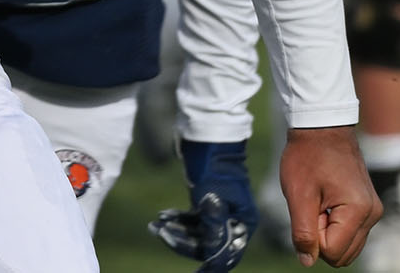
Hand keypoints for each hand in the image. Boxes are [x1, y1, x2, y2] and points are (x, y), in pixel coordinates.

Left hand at [150, 140, 257, 271]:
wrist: (207, 138)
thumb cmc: (213, 169)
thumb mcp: (213, 200)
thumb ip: (213, 229)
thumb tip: (213, 254)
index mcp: (243, 222)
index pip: (226, 253)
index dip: (211, 264)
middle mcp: (234, 220)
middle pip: (208, 244)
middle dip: (183, 242)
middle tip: (160, 233)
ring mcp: (219, 212)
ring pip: (196, 232)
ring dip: (176, 230)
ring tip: (156, 224)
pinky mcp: (205, 202)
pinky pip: (191, 220)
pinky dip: (177, 220)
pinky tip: (162, 216)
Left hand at [281, 125, 380, 267]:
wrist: (322, 127)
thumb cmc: (308, 157)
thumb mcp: (298, 195)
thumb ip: (303, 233)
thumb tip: (307, 261)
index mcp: (359, 211)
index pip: (332, 251)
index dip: (312, 235)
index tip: (308, 206)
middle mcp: (373, 214)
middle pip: (343, 255)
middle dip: (321, 237)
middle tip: (312, 205)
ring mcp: (373, 211)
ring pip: (348, 246)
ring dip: (327, 231)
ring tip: (319, 201)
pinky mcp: (369, 207)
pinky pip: (351, 232)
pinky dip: (334, 224)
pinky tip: (325, 200)